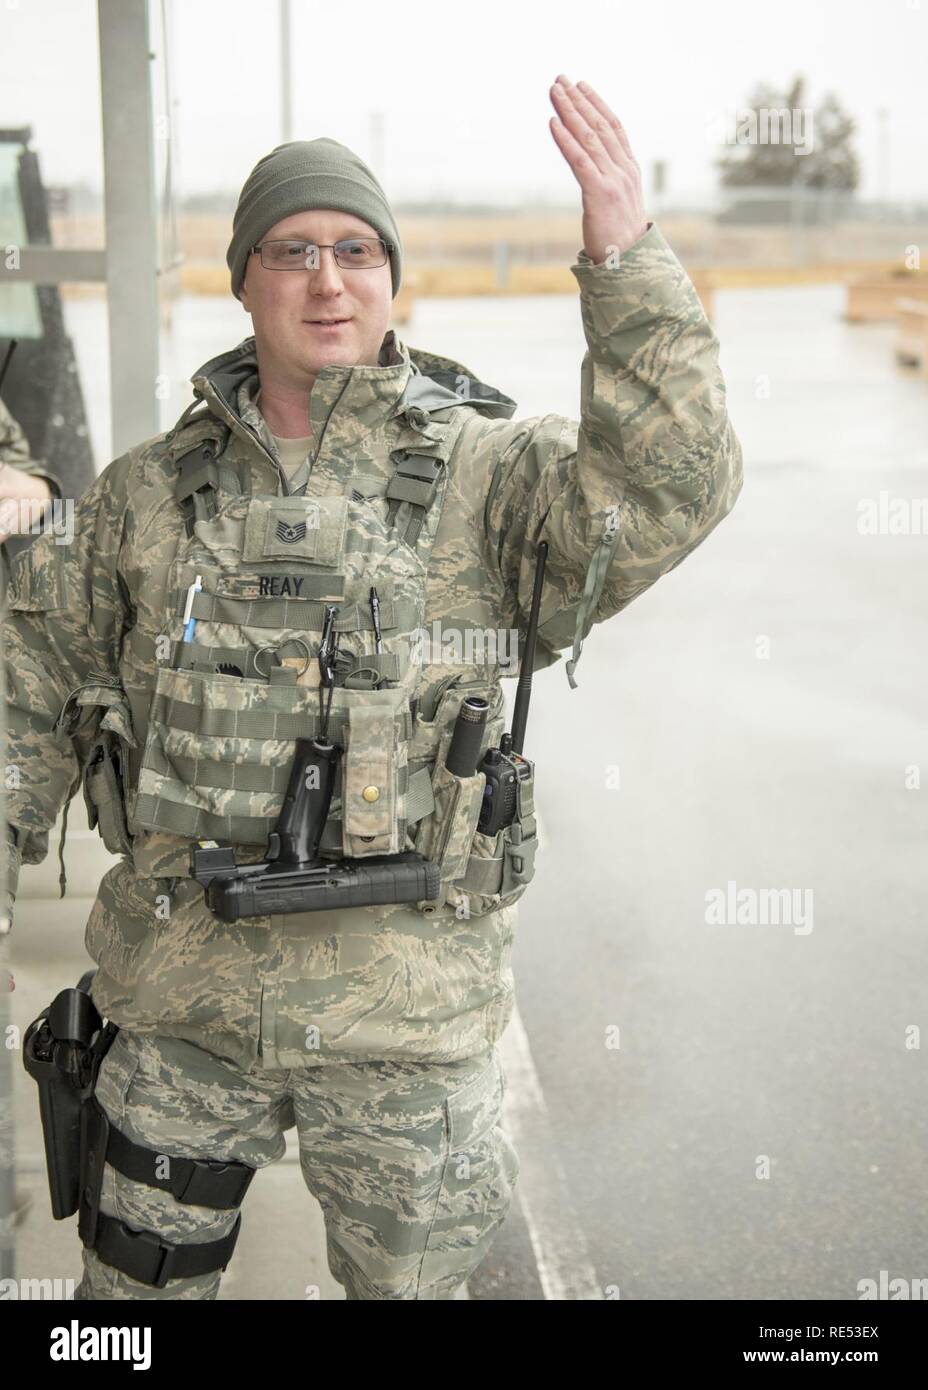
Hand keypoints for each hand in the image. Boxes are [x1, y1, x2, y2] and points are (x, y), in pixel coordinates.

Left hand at [549, 75, 648, 264]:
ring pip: (588, 138)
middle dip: (579, 101)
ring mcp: (613, 181)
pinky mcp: (599, 195)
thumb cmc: (621, 239)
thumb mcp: (619, 204)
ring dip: (569, 112)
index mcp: (630, 170)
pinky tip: (553, 123)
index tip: (581, 86)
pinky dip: (565, 140)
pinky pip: (580, 161)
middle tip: (561, 80)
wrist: (631, 265)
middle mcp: (624, 170)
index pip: (613, 127)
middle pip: (599, 126)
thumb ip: (610, 182)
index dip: (597, 104)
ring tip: (554, 92)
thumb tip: (593, 172)